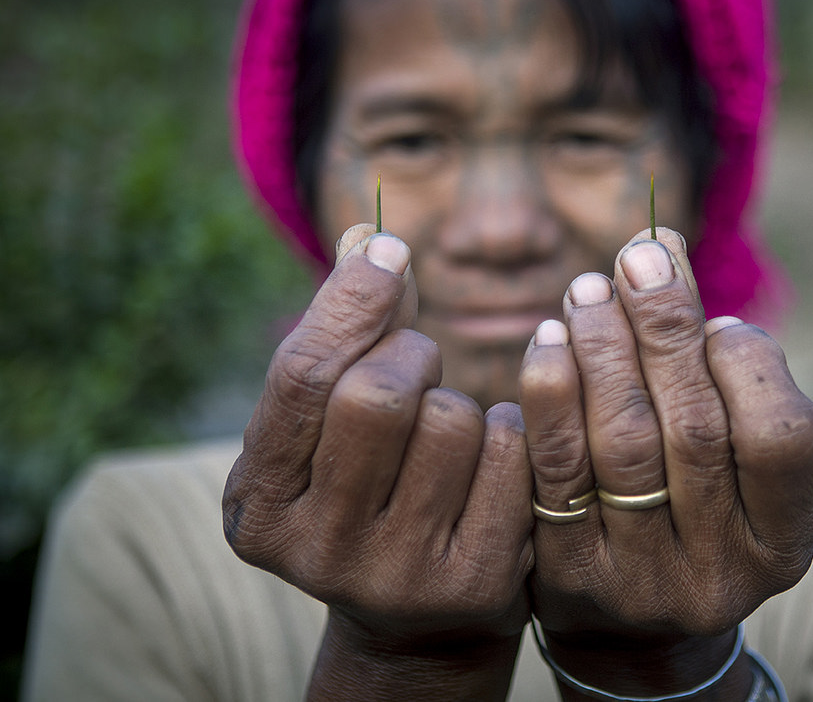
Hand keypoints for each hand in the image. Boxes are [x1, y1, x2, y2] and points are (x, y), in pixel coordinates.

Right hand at [223, 225, 533, 700]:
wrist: (421, 618)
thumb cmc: (371, 492)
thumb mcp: (331, 431)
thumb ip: (344, 337)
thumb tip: (367, 236)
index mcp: (259, 504)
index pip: (304, 376)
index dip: (351, 301)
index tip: (390, 250)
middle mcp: (315, 550)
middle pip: (377, 395)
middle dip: (411, 352)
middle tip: (420, 359)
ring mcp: (396, 575)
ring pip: (452, 420)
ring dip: (462, 402)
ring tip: (450, 435)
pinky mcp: (473, 583)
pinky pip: (511, 454)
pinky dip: (511, 432)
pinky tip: (495, 460)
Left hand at [519, 228, 812, 698]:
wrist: (630, 627)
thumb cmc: (693, 515)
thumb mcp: (739, 473)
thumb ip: (724, 384)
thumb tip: (671, 270)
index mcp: (782, 541)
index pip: (784, 437)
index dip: (747, 363)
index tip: (714, 315)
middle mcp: (720, 571)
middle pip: (694, 428)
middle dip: (664, 329)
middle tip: (639, 256)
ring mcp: (641, 580)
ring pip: (623, 441)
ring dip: (603, 348)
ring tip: (588, 290)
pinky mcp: (569, 572)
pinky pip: (555, 468)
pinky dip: (551, 392)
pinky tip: (547, 340)